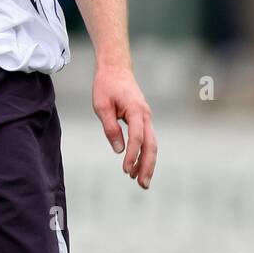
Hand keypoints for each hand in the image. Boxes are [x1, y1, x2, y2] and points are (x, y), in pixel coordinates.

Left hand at [92, 65, 156, 188]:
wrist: (116, 68)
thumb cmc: (106, 85)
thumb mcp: (102, 106)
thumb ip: (110, 128)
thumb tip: (118, 150)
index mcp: (136, 110)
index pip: (137, 137)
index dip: (132, 155)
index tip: (125, 169)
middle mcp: (145, 115)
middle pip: (151, 145)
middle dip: (147, 165)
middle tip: (142, 184)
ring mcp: (146, 117)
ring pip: (151, 144)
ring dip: (147, 163)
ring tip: (140, 181)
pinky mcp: (142, 119)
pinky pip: (147, 139)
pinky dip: (144, 154)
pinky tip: (137, 166)